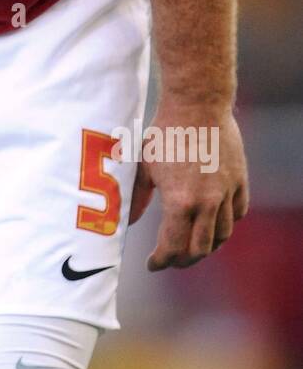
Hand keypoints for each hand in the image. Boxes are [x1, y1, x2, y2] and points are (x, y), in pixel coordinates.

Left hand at [126, 99, 248, 269]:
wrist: (198, 104)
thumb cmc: (165, 132)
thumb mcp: (145, 166)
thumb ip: (138, 198)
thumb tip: (129, 223)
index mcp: (180, 202)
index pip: (172, 247)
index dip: (161, 261)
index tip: (152, 264)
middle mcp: (207, 203)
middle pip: (200, 249)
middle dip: (183, 260)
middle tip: (172, 259)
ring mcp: (227, 192)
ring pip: (222, 235)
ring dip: (207, 245)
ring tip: (193, 244)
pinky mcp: (239, 180)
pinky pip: (238, 212)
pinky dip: (227, 222)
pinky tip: (215, 222)